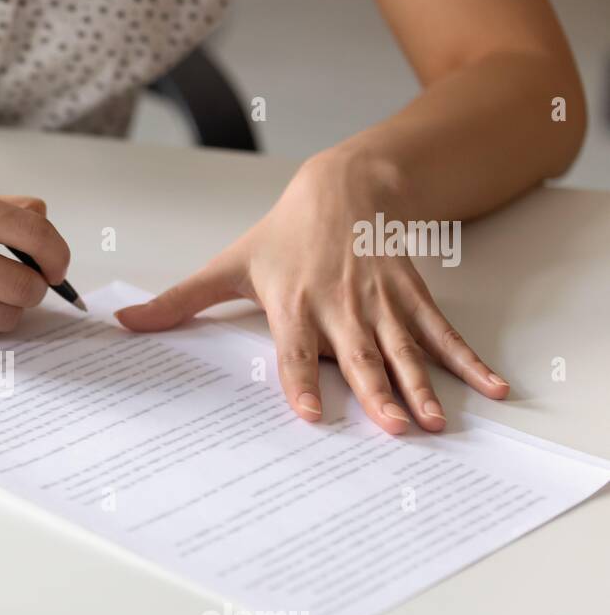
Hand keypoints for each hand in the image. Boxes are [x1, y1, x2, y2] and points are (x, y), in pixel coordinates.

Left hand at [115, 151, 509, 433]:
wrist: (344, 186)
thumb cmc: (283, 235)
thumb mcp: (229, 264)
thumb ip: (180, 302)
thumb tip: (125, 322)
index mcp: (294, 302)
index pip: (295, 350)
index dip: (300, 382)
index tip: (310, 415)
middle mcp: (340, 305)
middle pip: (358, 356)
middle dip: (376, 392)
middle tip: (392, 428)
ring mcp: (380, 300)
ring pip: (402, 348)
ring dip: (421, 385)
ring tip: (433, 422)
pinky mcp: (410, 295)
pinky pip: (440, 332)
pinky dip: (465, 360)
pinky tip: (490, 388)